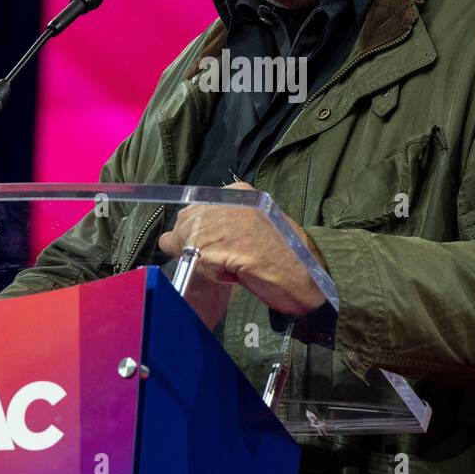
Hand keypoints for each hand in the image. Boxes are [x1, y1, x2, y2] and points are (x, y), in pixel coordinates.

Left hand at [158, 182, 328, 316]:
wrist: (308, 280)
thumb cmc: (279, 259)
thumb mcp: (241, 235)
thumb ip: (207, 231)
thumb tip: (166, 240)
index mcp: (239, 193)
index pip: (193, 208)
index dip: (195, 233)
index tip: (214, 247)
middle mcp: (233, 201)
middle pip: (187, 224)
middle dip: (196, 247)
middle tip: (227, 260)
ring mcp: (231, 220)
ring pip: (191, 244)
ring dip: (208, 263)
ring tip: (236, 266)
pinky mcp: (229, 245)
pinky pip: (201, 262)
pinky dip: (214, 274)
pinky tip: (237, 272)